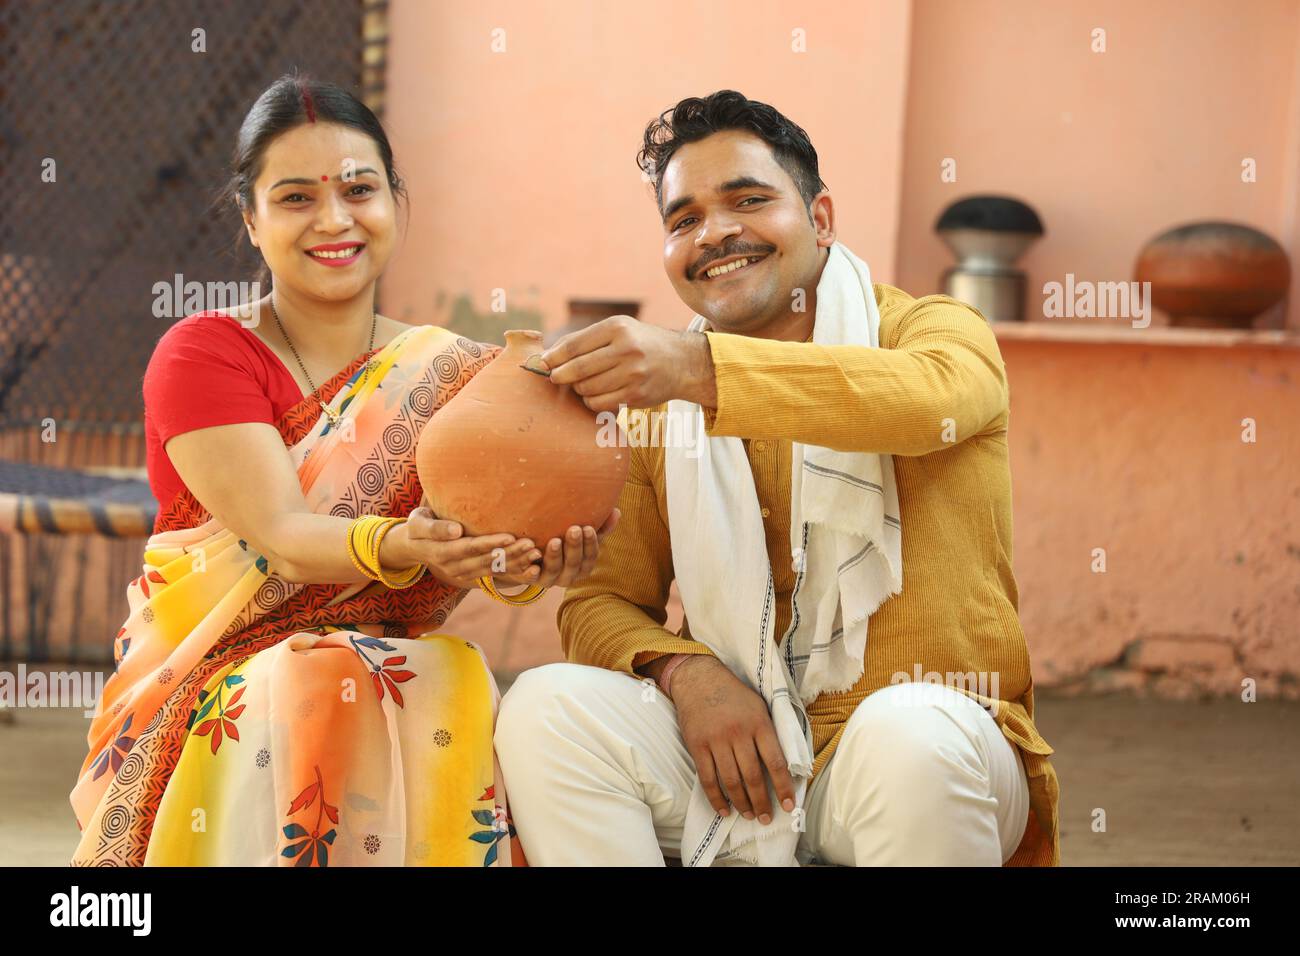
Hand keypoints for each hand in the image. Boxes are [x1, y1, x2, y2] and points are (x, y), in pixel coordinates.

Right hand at [387, 506, 539, 589]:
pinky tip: (532, 568)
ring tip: (536, 555)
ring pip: (493, 570)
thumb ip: (435, 528)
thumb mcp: (417, 523)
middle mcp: (454, 568)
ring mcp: (463, 574)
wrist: (412, 547)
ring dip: (515, 564)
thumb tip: (457, 531)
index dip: (490, 543)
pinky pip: (494, 575)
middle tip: (532, 546)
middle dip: (510, 555)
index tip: (510, 537)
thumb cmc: (416, 527)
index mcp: (441, 553)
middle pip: (486, 561)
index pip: (470, 548)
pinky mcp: (471, 575)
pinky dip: (513, 572)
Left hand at [492, 509, 620, 588]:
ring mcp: (549, 579)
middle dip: (574, 547)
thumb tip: (617, 511)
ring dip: (555, 556)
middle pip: (573, 564)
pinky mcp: (531, 578)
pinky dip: (532, 572)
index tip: (588, 528)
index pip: (590, 558)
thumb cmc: (563, 542)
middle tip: (574, 529)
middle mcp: (567, 576)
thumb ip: (599, 527)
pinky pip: (531, 578)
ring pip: (554, 571)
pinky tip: (532, 560)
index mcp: (582, 567)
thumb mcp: (580, 536)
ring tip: (554, 540)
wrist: (530, 558)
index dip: (590, 545)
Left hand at [537, 316, 715, 411]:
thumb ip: (585, 339)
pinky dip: (590, 401)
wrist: (681, 361)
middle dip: (560, 375)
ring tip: (583, 383)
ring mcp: (633, 374)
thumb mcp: (618, 329)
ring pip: (587, 388)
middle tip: (554, 377)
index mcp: (618, 328)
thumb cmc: (640, 343)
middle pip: (579, 368)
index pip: (575, 345)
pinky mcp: (636, 395)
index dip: (554, 356)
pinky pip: (599, 403)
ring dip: (578, 388)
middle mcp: (627, 349)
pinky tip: (595, 394)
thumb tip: (548, 355)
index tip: (543, 362)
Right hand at [668, 656, 796, 823]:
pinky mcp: (698, 746)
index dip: (783, 787)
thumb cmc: (734, 695)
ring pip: (731, 781)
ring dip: (741, 803)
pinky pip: (708, 778)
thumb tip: (785, 765)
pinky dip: (716, 798)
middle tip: (766, 817)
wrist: (699, 680)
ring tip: (749, 815)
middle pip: (752, 776)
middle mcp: (738, 733)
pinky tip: (724, 810)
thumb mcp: (759, 706)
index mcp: (759, 723)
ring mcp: (716, 740)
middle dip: (761, 802)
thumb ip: (769, 733)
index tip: (789, 806)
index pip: (775, 762)